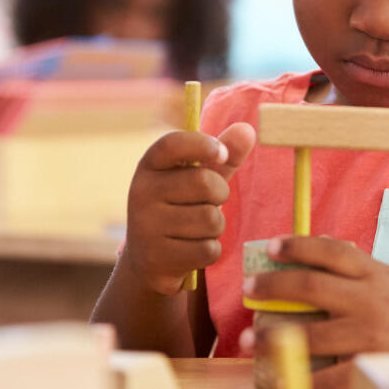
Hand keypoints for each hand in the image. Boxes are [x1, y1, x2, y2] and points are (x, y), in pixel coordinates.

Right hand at [119, 122, 254, 294]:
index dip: (202, 144)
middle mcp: (141, 192)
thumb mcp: (199, 178)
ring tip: (198, 228)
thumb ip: (224, 155)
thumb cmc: (181, 207)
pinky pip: (207, 249)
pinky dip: (210, 250)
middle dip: (220, 194)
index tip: (221, 154)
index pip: (172, 144)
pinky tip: (192, 249)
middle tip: (209, 202)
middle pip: (204, 183)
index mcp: (149, 165)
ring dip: (216, 226)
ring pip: (211, 219)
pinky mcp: (157, 257)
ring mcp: (145, 225)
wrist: (150, 259)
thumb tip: (247, 129)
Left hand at [239, 235, 388, 388]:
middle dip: (273, 286)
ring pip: (311, 333)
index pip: (329, 250)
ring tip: (250, 341)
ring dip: (274, 337)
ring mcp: (371, 335)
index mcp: (376, 273)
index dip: (296, 246)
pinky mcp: (373, 367)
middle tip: (249, 290)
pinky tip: (281, 377)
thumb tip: (312, 264)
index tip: (271, 247)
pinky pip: (329, 376)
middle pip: (310, 286)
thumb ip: (359, 273)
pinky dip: (302, 378)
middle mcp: (371, 300)